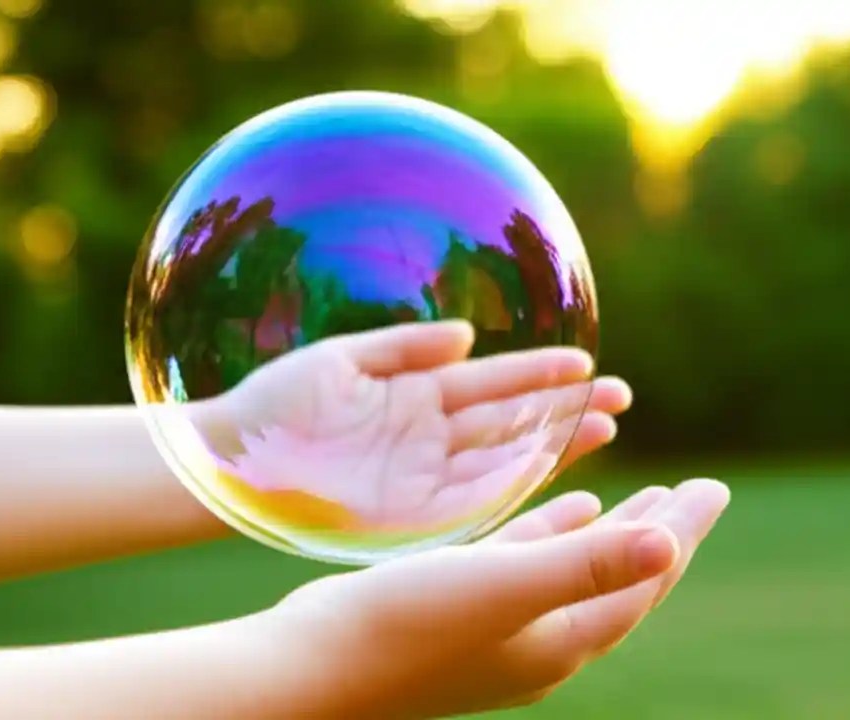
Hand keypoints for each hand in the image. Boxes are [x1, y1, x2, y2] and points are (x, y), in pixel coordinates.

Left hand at [204, 321, 629, 530]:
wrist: (228, 461)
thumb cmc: (275, 407)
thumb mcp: (342, 360)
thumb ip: (405, 347)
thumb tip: (467, 335)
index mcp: (417, 398)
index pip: (491, 384)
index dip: (539, 374)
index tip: (585, 364)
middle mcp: (432, 439)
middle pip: (512, 421)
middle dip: (565, 409)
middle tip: (622, 397)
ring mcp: (426, 477)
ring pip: (506, 458)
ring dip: (556, 444)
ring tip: (607, 425)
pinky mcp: (414, 513)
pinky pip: (478, 497)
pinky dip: (518, 482)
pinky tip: (555, 465)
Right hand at [261, 478, 730, 718]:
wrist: (313, 669)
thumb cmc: (407, 624)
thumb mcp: (504, 586)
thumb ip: (587, 564)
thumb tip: (672, 544)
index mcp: (562, 639)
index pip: (644, 580)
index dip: (682, 533)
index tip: (716, 487)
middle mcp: (542, 644)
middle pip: (623, 581)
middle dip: (662, 534)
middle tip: (698, 492)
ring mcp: (503, 634)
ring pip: (579, 574)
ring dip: (615, 535)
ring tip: (648, 498)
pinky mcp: (465, 618)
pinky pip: (532, 569)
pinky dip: (557, 537)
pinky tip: (568, 508)